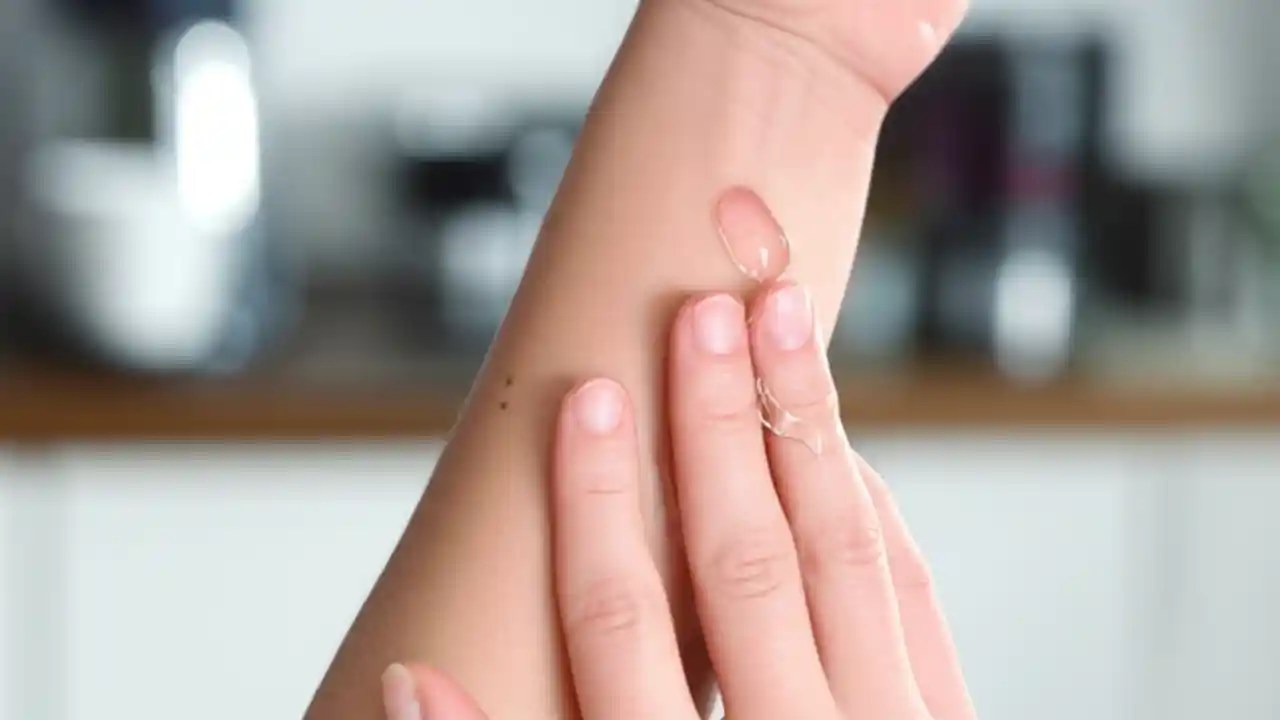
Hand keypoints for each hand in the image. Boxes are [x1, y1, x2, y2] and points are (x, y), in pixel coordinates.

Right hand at [384, 282, 973, 719]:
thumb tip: (408, 684)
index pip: (626, 634)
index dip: (595, 510)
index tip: (582, 403)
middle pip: (751, 567)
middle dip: (719, 431)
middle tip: (702, 312)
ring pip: (845, 560)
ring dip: (808, 434)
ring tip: (780, 327)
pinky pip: (910, 599)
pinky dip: (870, 513)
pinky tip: (837, 445)